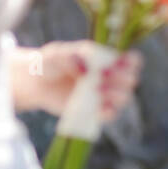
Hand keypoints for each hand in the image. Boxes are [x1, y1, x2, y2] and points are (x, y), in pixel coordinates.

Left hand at [26, 40, 142, 119]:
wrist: (35, 83)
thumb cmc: (50, 63)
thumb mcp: (57, 54)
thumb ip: (71, 57)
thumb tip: (86, 70)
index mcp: (108, 61)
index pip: (132, 61)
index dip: (131, 62)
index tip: (118, 63)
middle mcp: (110, 79)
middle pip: (131, 80)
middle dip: (123, 79)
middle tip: (104, 76)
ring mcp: (103, 96)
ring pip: (124, 98)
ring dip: (117, 95)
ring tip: (99, 90)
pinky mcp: (93, 111)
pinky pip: (109, 115)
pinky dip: (109, 113)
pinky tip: (102, 108)